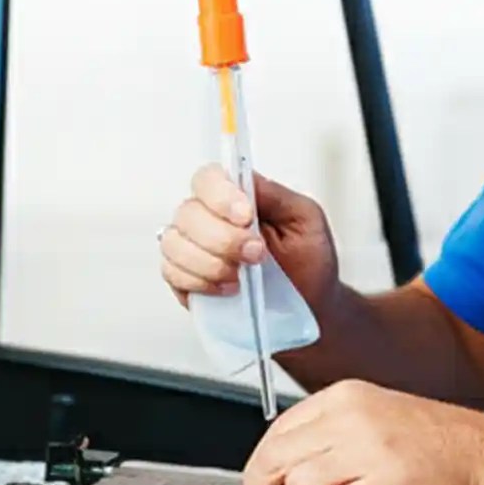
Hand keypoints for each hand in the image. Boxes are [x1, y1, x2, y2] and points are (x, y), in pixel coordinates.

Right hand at [160, 163, 338, 310]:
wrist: (311, 306)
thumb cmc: (308, 262)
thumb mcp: (307, 221)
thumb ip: (277, 196)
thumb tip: (246, 180)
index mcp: (236, 197)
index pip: (208, 178)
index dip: (220, 196)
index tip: (245, 217)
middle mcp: (208, 218)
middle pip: (188, 213)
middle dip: (223, 239)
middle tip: (256, 255)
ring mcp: (192, 248)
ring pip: (174, 244)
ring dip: (209, 263)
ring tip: (240, 277)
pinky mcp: (185, 280)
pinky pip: (172, 273)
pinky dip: (199, 282)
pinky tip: (226, 289)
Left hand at [241, 379, 483, 484]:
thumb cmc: (438, 442)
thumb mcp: (375, 415)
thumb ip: (331, 430)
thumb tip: (287, 463)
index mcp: (344, 396)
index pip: (276, 430)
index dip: (260, 465)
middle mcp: (350, 417)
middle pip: (275, 458)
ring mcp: (367, 449)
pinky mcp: (385, 483)